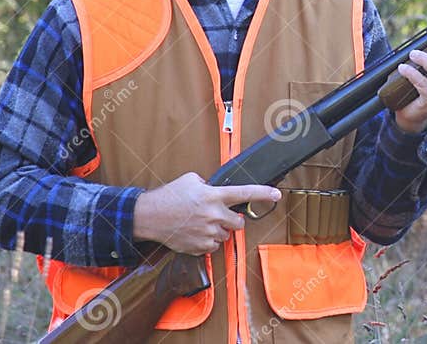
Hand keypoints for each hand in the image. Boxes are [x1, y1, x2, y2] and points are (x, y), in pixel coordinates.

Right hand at [132, 172, 280, 254]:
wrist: (149, 216)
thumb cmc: (169, 196)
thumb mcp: (191, 180)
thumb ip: (209, 185)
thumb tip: (217, 190)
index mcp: (214, 196)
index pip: (244, 194)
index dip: (263, 194)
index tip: (276, 194)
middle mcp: (214, 215)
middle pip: (238, 223)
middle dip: (233, 220)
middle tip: (219, 216)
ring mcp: (207, 232)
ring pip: (225, 235)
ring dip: (218, 231)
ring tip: (201, 224)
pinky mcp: (200, 246)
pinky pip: (213, 246)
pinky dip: (207, 242)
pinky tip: (195, 233)